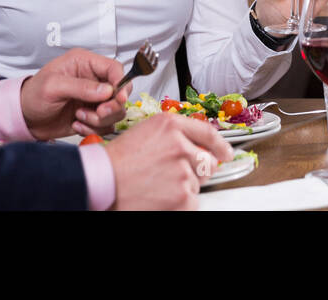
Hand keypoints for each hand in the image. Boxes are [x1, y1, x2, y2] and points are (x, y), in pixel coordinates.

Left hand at [19, 47, 131, 141]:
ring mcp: (94, 100)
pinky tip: (77, 125)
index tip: (119, 98)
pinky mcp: (92, 116)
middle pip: (120, 92)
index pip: (114, 69)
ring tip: (79, 117)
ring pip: (115, 111)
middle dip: (111, 106)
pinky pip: (106, 125)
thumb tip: (107, 90)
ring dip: (99, 119)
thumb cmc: (32, 95)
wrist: (23, 118)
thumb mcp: (53, 86)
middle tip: (97, 113)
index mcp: (85, 64)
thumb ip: (81, 87)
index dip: (121, 83)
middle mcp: (93, 80)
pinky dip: (94, 129)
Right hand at [105, 112, 234, 209]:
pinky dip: (180, 203)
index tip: (225, 152)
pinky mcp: (183, 194)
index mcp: (171, 125)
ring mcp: (183, 170)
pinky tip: (160, 197)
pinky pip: (193, 200)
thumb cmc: (118, 160)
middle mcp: (181, 145)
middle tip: (170, 175)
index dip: (220, 145)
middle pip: (206, 161)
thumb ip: (173, 135)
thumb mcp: (146, 133)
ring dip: (182, 186)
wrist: (101, 181)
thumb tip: (195, 146)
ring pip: (197, 182)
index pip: (208, 133)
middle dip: (195, 170)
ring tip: (157, 185)